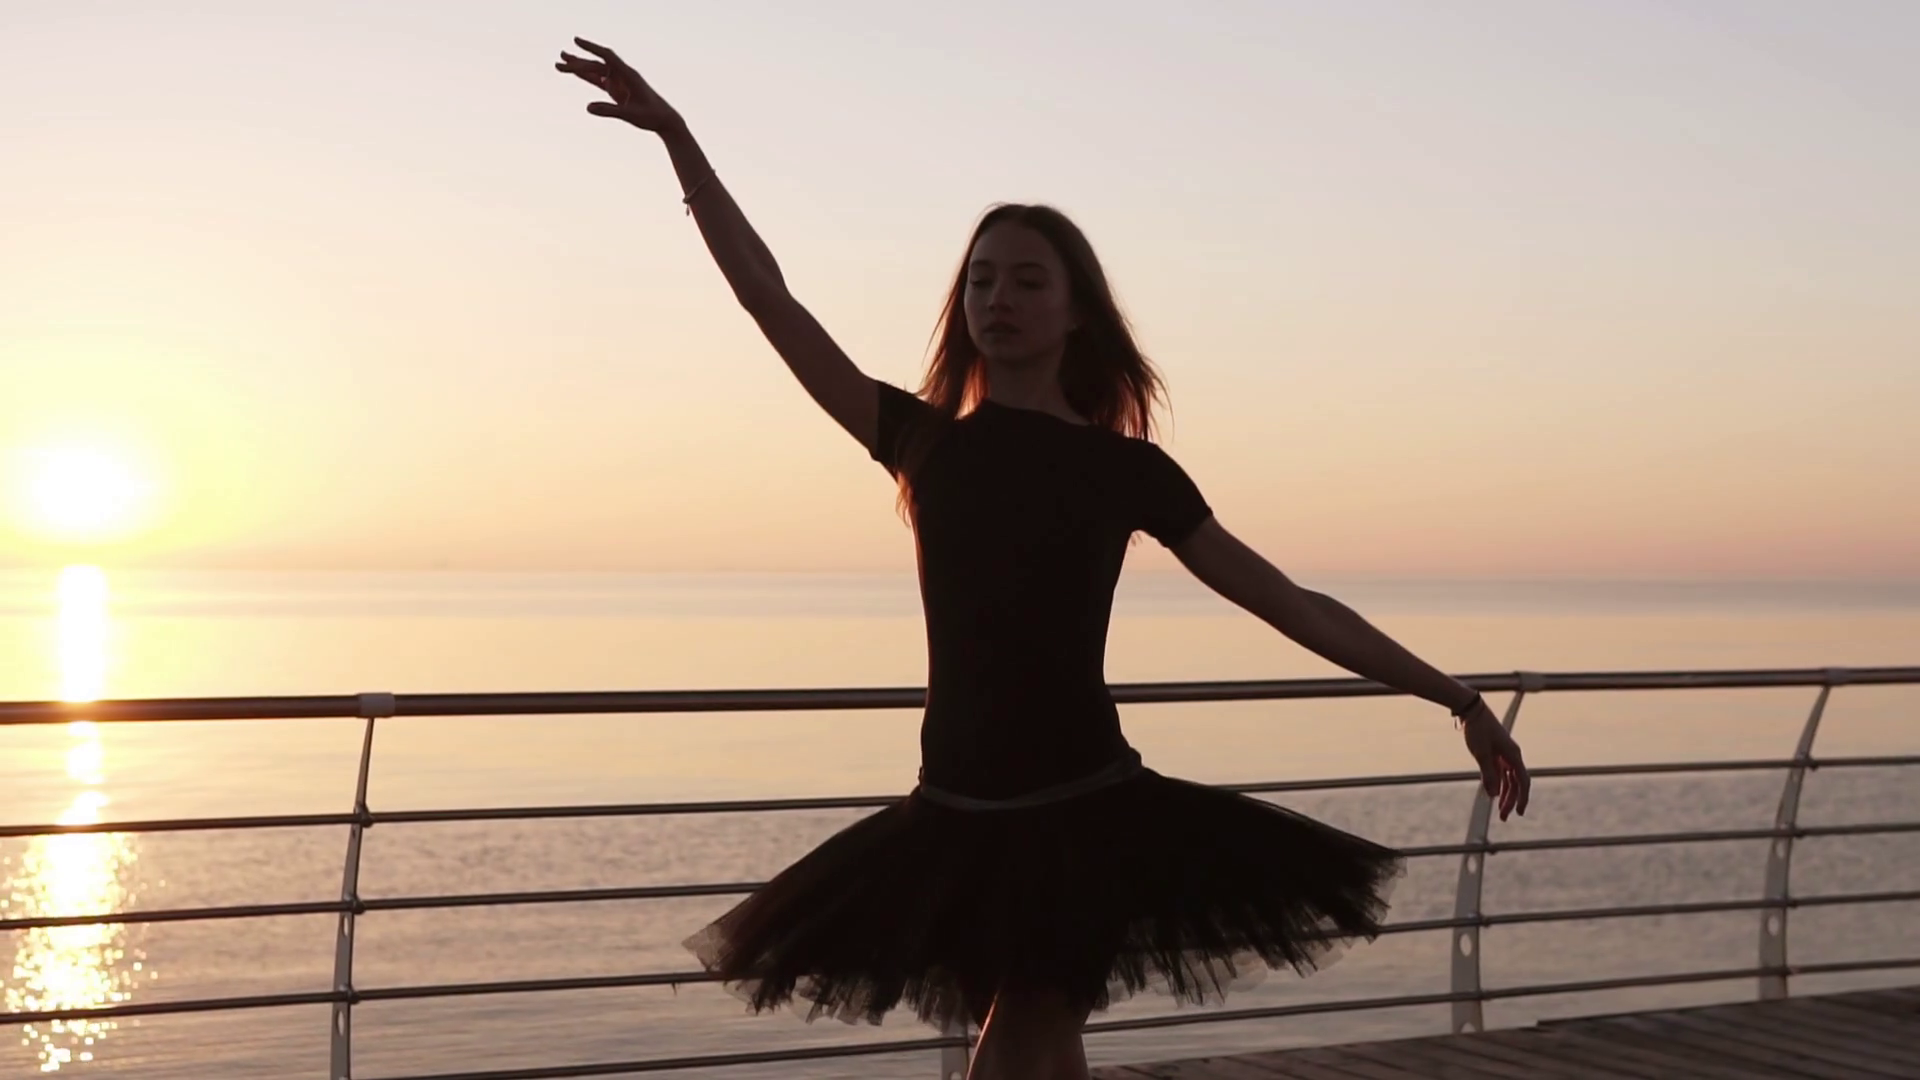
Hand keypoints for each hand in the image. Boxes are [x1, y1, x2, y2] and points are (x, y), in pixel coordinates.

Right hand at [555, 37, 683, 132]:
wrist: (664, 120)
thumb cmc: (651, 116)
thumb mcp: (630, 115)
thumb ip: (609, 110)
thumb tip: (588, 107)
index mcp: (628, 75)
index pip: (607, 56)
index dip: (592, 48)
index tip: (576, 40)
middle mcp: (622, 75)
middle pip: (597, 64)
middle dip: (578, 62)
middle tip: (560, 59)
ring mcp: (619, 82)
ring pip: (596, 71)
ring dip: (579, 66)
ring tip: (560, 61)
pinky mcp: (617, 90)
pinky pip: (599, 81)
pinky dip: (587, 77)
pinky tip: (574, 72)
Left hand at [1460, 699, 1529, 820]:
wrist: (1471, 710)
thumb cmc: (1478, 730)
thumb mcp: (1481, 754)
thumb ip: (1488, 775)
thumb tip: (1494, 795)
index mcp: (1513, 755)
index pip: (1522, 781)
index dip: (1522, 798)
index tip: (1519, 812)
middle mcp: (1512, 756)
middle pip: (1515, 783)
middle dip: (1510, 801)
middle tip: (1503, 817)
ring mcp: (1504, 755)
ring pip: (1507, 780)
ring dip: (1503, 794)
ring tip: (1498, 810)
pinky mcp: (1495, 753)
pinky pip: (1499, 773)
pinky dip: (1496, 784)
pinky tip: (1492, 794)